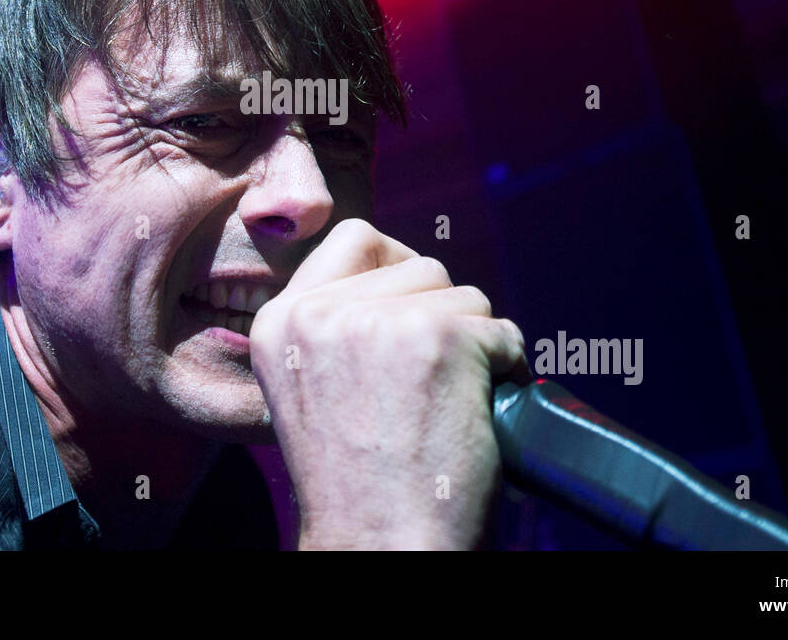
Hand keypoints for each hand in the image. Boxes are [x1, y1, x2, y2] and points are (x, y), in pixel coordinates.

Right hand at [248, 218, 528, 548]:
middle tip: (427, 383)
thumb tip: (402, 275)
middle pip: (419, 265)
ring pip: (466, 295)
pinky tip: (475, 416)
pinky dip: (507, 371)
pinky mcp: (441, 342)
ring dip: (474, 344)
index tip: (412, 315)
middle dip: (441, 316)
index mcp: (280, 322)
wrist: (378, 549)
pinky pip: (504, 332)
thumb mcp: (308, 389)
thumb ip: (335, 327)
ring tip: (446, 405)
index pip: (355, 237)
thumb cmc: (357, 488)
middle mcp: (321, 314)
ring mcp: (381, 324)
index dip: (398, 269)